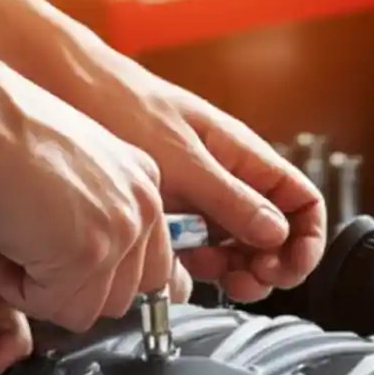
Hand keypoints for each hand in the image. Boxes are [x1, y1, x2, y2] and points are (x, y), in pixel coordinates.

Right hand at [0, 64, 192, 331]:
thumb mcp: (69, 174)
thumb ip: (93, 218)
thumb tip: (86, 273)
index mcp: (143, 184)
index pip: (152, 273)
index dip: (101, 282)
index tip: (66, 274)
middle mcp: (143, 206)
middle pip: (121, 299)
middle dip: (67, 289)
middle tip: (26, 246)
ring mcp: (121, 231)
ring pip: (86, 310)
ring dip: (40, 289)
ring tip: (11, 240)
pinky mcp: (87, 255)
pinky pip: (51, 307)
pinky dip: (15, 288)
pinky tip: (0, 244)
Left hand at [42, 45, 326, 301]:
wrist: (69, 92)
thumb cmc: (125, 107)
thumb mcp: (182, 159)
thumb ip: (230, 199)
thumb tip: (275, 234)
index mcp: (244, 157)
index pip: (302, 203)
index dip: (304, 240)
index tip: (287, 268)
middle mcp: (228, 179)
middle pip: (273, 234)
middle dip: (267, 264)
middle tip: (244, 282)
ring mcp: (199, 197)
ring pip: (235, 246)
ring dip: (231, 269)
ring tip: (209, 274)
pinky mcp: (169, 212)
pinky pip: (195, 247)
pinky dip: (194, 264)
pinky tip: (177, 267)